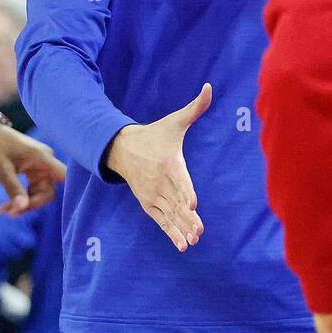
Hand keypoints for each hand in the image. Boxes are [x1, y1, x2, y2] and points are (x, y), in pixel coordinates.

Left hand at [0, 121, 66, 216]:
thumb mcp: (2, 170)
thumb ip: (14, 189)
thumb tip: (22, 208)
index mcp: (43, 158)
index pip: (66, 176)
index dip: (70, 190)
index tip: (59, 206)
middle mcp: (45, 162)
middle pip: (49, 191)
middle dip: (31, 204)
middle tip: (11, 212)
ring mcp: (40, 167)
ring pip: (40, 192)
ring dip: (24, 203)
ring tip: (3, 210)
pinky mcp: (33, 170)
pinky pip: (33, 189)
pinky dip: (21, 197)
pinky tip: (6, 205)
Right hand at [105, 83, 210, 252]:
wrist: (122, 149)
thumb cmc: (154, 135)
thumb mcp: (174, 121)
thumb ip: (195, 107)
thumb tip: (209, 87)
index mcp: (169, 163)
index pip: (179, 181)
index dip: (186, 193)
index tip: (193, 205)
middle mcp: (160, 182)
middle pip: (175, 202)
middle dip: (186, 218)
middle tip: (198, 232)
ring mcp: (153, 195)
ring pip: (169, 215)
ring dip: (180, 229)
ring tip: (193, 242)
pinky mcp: (149, 204)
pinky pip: (161, 221)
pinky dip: (171, 233)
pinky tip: (183, 245)